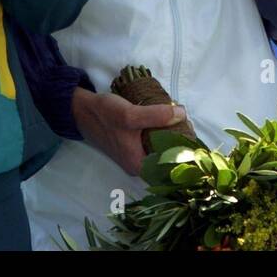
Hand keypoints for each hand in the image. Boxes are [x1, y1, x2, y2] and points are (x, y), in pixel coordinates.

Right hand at [71, 89, 189, 176]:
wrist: (82, 109)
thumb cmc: (105, 114)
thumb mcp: (130, 115)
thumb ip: (156, 116)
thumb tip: (182, 114)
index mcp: (138, 165)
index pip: (170, 168)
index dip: (185, 155)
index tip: (194, 138)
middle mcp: (137, 165)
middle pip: (167, 160)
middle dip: (180, 144)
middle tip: (188, 125)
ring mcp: (135, 155)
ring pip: (161, 150)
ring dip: (172, 137)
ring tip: (181, 122)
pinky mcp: (133, 145)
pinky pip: (154, 143)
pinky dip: (162, 134)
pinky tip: (169, 122)